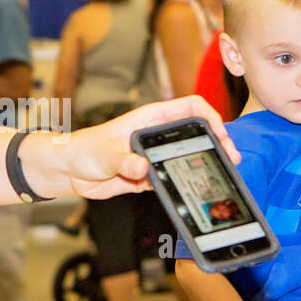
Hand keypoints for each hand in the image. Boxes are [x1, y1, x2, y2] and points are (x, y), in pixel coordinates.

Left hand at [27, 95, 238, 200]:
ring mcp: (153, 156)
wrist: (68, 171)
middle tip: (231, 158)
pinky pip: (171, 179)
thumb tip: (142, 168)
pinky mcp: (148, 176)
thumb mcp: (105, 153)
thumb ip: (124, 161)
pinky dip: (182, 185)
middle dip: (217, 143)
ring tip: (220, 176)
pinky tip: (193, 192)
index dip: (211, 116)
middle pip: (196, 133)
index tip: (222, 133)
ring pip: (187, 158)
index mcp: (150, 119)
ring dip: (203, 166)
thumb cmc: (83, 150)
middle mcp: (156, 136)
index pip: (190, 108)